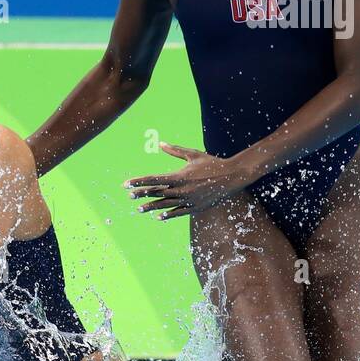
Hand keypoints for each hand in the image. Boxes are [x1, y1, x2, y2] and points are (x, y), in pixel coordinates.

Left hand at [125, 142, 252, 219]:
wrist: (232, 177)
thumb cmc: (212, 163)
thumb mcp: (192, 155)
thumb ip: (175, 151)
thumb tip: (161, 143)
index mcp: (179, 176)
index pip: (153, 180)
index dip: (139, 182)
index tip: (127, 184)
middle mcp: (182, 190)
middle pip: (157, 193)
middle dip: (142, 194)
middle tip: (129, 196)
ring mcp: (189, 200)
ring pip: (165, 205)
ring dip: (151, 207)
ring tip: (139, 209)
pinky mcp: (196, 207)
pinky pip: (178, 213)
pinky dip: (168, 215)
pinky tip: (158, 217)